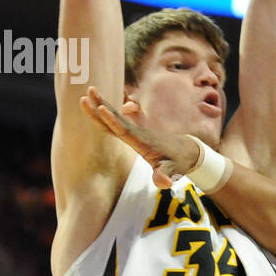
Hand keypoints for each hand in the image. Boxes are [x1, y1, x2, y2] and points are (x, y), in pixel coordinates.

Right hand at [80, 87, 201, 188]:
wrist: (187, 150)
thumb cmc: (179, 161)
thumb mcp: (174, 170)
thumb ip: (166, 175)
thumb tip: (164, 183)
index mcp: (143, 141)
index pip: (125, 130)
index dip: (113, 121)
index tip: (102, 109)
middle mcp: (137, 133)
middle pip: (116, 119)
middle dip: (101, 107)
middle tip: (88, 94)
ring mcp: (136, 131)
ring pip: (115, 117)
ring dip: (102, 105)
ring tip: (89, 91)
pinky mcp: (134, 132)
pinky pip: (117, 121)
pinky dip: (107, 113)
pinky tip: (98, 105)